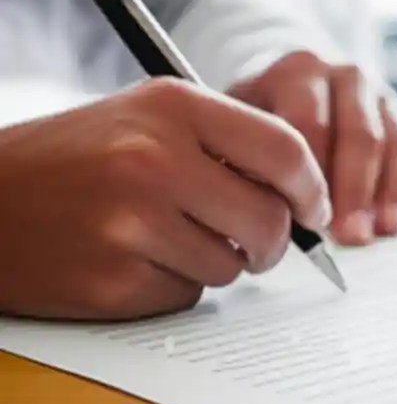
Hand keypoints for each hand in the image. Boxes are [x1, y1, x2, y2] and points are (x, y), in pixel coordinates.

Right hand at [0, 79, 329, 319]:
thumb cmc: (75, 160)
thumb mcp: (145, 119)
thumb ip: (226, 145)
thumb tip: (308, 199)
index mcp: (172, 106)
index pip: (285, 151)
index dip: (311, 189)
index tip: (314, 210)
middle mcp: (154, 159)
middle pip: (268, 220)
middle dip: (271, 243)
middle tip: (254, 245)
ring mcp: (131, 222)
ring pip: (230, 266)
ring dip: (213, 264)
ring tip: (160, 238)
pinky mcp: (113, 280)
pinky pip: (186, 297)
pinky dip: (170, 287)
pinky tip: (128, 261)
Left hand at [229, 51, 396, 245]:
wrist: (294, 84)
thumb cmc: (261, 117)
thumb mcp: (240, 122)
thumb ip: (251, 158)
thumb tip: (271, 214)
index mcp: (300, 72)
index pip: (310, 122)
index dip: (310, 174)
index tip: (305, 218)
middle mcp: (350, 78)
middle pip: (363, 136)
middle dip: (357, 190)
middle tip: (349, 235)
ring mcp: (387, 100)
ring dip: (395, 194)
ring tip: (385, 231)